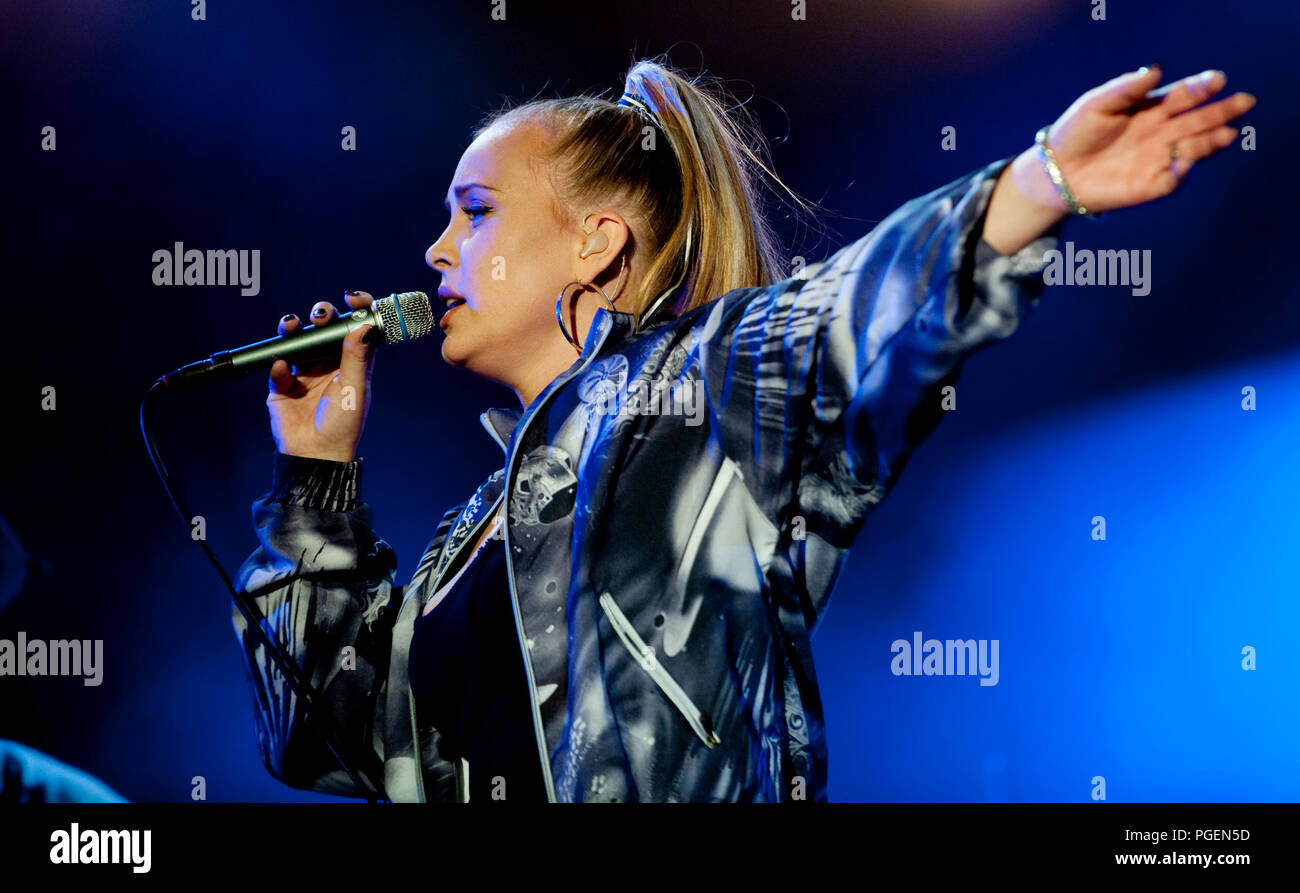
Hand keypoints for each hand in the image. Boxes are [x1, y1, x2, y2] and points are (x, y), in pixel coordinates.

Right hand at [266, 291, 377, 462]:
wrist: (315, 455)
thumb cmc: (343, 425)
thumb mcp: (355, 389)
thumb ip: (358, 357)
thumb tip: (365, 326)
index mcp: (354, 363)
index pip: (357, 328)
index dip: (357, 309)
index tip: (352, 297)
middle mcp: (330, 363)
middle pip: (324, 328)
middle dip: (321, 314)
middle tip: (320, 315)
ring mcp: (305, 372)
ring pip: (297, 340)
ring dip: (294, 328)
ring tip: (292, 325)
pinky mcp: (282, 385)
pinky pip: (276, 366)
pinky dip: (277, 364)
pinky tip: (282, 371)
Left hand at [1023, 66, 1256, 213]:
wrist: (1055, 171)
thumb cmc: (1075, 133)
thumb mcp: (1097, 104)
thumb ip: (1127, 88)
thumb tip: (1157, 70)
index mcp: (1150, 109)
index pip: (1182, 96)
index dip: (1201, 87)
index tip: (1217, 79)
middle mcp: (1160, 133)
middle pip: (1197, 120)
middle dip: (1221, 111)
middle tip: (1243, 102)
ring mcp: (1157, 159)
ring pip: (1193, 148)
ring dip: (1211, 141)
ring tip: (1228, 133)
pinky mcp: (1150, 184)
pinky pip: (1172, 178)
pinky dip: (1182, 170)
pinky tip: (1186, 160)